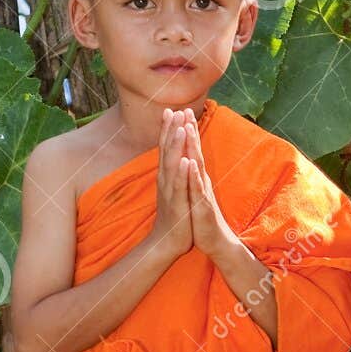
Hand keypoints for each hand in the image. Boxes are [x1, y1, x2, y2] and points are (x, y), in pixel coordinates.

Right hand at [149, 107, 193, 259]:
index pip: (166, 148)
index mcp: (166, 176)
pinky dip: (182, 172)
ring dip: (176, 145)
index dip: (168, 129)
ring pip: (172, 164)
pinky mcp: (177, 204)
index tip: (171, 110)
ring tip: (180, 127)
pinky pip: (179, 186)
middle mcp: (165, 180)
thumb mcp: (173, 190)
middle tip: (174, 109)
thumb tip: (174, 158)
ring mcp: (170, 191)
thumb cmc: (173, 215)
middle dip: (171, 130)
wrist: (166, 242)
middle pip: (167, 150)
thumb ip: (173, 173)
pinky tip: (185, 160)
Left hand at [182, 113, 240, 260]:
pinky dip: (193, 175)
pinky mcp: (202, 206)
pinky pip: (197, 188)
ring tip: (188, 128)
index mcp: (196, 177)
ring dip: (192, 146)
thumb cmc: (202, 217)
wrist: (215, 241)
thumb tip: (189, 160)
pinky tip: (190, 162)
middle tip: (186, 109)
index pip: (190, 150)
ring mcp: (203, 192)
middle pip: (195, 152)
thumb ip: (193, 176)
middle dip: (190, 130)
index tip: (180, 110)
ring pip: (197, 166)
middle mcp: (201, 180)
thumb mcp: (194, 193)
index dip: (186, 131)